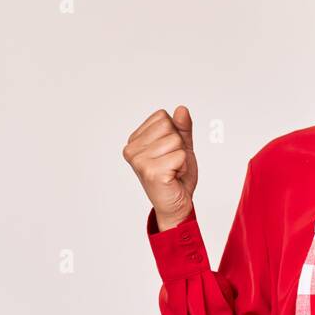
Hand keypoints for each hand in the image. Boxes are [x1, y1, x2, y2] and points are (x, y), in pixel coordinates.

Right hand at [122, 105, 198, 229]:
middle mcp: (132, 149)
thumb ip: (181, 128)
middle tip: (172, 164)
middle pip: (169, 127)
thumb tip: (181, 109)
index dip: (174, 134)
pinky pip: (180, 155)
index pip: (162, 117)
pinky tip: (173, 177)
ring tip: (172, 171)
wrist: (176, 205)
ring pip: (176, 141)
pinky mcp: (151, 172)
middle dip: (178, 145)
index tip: (168, 153)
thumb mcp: (181, 146)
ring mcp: (139, 160)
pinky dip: (183, 167)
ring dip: (181, 157)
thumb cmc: (176, 177)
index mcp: (135, 140)